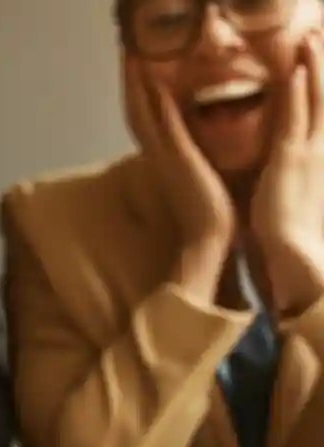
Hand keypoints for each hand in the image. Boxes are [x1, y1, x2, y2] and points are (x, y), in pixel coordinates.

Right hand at [124, 55, 235, 303]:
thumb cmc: (206, 214)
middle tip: (125, 53)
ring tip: (133, 59)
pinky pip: (167, 127)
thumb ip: (181, 160)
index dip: (136, 93)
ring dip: (138, 86)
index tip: (133, 69)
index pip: (143, 118)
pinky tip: (157, 86)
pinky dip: (160, 107)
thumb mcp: (192, 180)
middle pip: (136, 111)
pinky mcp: (180, 160)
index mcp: (161, 158)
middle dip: (131, 81)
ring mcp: (166, 157)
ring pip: (145, 114)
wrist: (209, 239)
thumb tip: (179, 148)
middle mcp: (158, 155)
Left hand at [249, 31, 323, 315]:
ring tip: (309, 37)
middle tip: (316, 33)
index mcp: (316, 153)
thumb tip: (284, 160)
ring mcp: (308, 151)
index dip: (318, 81)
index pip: (318, 109)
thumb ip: (290, 168)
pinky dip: (297, 92)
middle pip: (322, 96)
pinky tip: (295, 69)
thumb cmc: (287, 227)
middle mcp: (318, 147)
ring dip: (312, 66)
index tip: (313, 55)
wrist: (294, 255)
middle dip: (321, 63)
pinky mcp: (292, 160)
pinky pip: (295, 118)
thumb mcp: (291, 187)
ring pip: (313, 98)